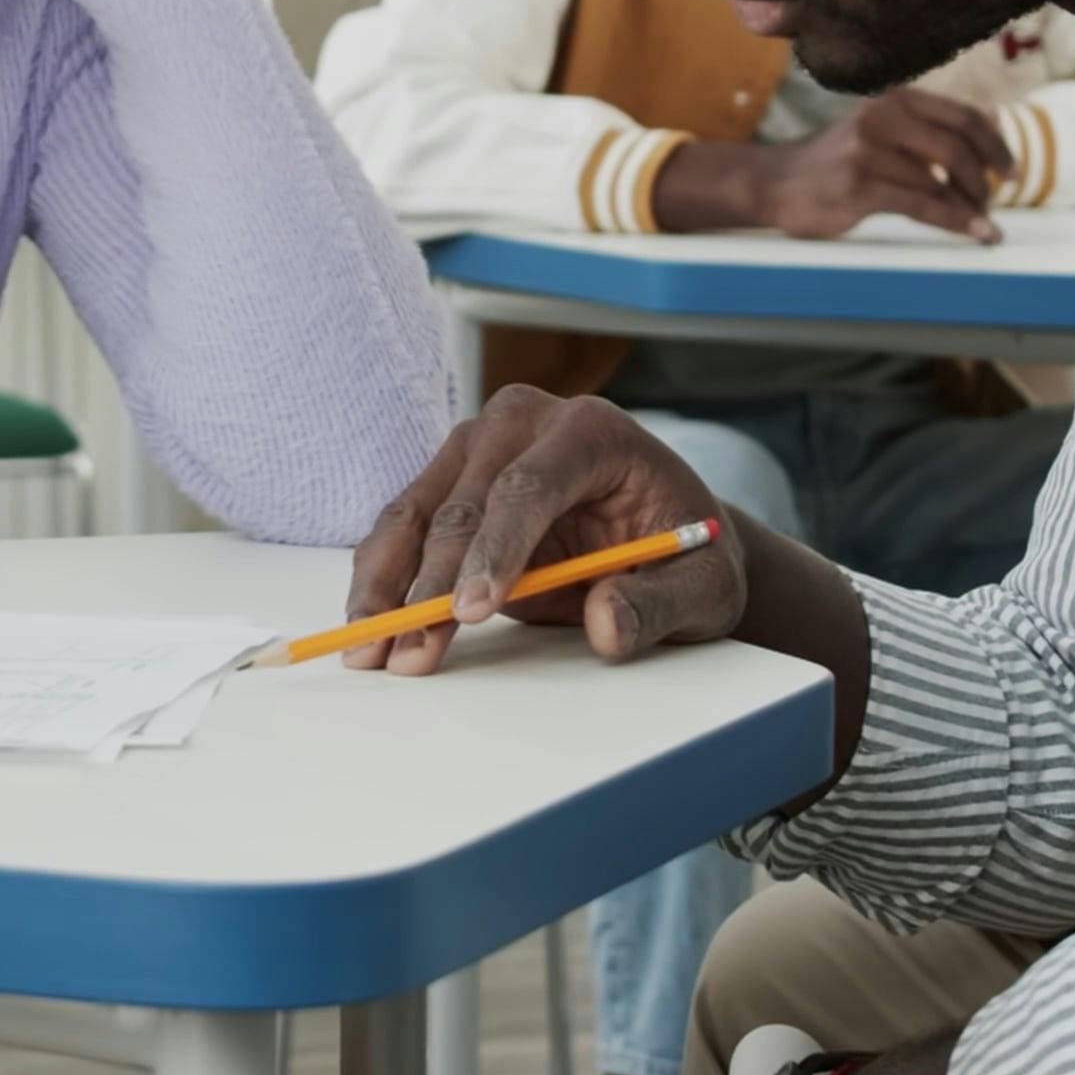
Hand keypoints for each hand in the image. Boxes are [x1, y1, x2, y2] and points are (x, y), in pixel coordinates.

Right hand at [346, 387, 750, 674]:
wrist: (664, 539)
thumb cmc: (685, 554)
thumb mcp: (704, 588)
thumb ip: (661, 604)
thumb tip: (607, 623)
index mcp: (592, 431)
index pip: (529, 484)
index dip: (496, 548)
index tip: (473, 610)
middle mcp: (522, 424)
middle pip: (462, 501)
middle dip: (432, 582)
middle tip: (413, 650)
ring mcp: (477, 449)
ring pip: (415, 513)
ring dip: (387, 585)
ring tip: (371, 649)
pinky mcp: (449, 484)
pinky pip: (403, 531)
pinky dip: (383, 581)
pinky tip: (370, 628)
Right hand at [677, 88, 1015, 242]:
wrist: (775, 182)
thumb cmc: (837, 161)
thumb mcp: (882, 130)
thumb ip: (929, 128)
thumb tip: (996, 125)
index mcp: (894, 98)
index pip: (962, 116)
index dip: (995, 144)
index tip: (1010, 171)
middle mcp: (882, 116)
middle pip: (957, 147)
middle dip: (984, 179)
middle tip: (993, 201)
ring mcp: (868, 150)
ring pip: (941, 181)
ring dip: (969, 206)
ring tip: (978, 221)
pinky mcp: (859, 185)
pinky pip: (923, 205)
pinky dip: (956, 221)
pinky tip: (975, 232)